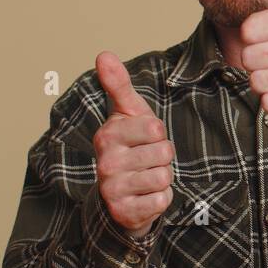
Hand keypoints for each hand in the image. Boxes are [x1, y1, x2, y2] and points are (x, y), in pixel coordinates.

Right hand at [92, 51, 174, 236]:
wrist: (119, 194)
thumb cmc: (130, 145)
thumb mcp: (127, 113)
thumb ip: (118, 84)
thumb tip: (103, 54)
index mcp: (107, 135)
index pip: (155, 127)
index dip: (158, 134)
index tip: (145, 138)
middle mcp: (106, 163)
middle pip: (164, 153)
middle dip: (163, 157)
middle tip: (148, 161)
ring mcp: (113, 189)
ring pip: (164, 177)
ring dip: (163, 178)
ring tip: (146, 177)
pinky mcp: (125, 212)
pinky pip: (162, 200)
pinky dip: (161, 199)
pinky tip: (146, 196)